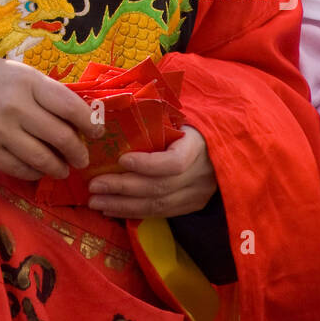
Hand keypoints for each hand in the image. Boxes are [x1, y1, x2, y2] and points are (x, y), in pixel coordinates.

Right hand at [0, 52, 93, 180]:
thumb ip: (49, 94)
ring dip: (60, 168)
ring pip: (43, 159)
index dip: (89, 123)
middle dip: (78, 152)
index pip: (69, 106)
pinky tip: (40, 170)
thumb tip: (82, 119)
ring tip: (64, 168)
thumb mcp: (23, 75)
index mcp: (28, 83)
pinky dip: (36, 173)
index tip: (97, 132)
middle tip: (82, 158)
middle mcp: (15, 107)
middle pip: (60, 137)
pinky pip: (20, 170)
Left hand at [87, 125, 216, 218]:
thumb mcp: (181, 116)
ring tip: (96, 201)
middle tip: (94, 185)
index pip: (174, 162)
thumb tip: (115, 107)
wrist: (225, 146)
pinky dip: (133, 212)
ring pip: (157, 205)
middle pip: (159, 187)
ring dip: (122, 205)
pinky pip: (160, 212)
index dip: (147, 164)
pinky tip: (111, 209)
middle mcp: (201, 174)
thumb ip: (157, 117)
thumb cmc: (192, 125)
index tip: (122, 159)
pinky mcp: (192, 205)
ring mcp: (198, 194)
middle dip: (122, 188)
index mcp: (198, 146)